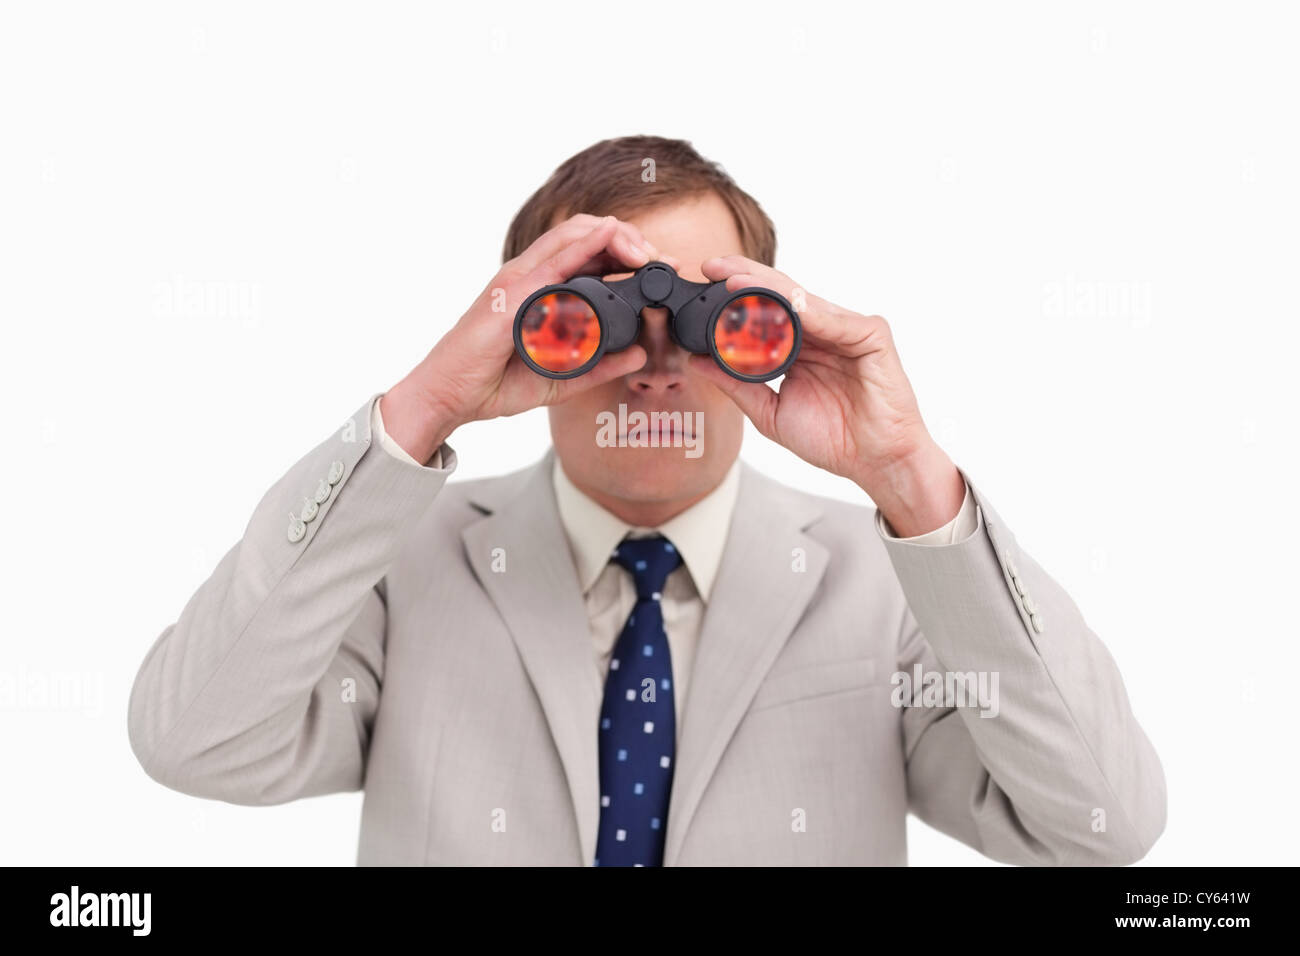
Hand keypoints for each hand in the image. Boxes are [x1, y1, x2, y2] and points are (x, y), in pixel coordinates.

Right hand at [381, 215, 674, 463]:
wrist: (449, 397)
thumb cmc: (493, 383)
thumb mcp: (561, 377)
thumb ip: (600, 366)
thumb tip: (640, 355)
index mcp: (540, 290)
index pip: (588, 251)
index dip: (627, 250)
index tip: (659, 268)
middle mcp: (529, 276)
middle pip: (585, 232)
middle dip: (629, 237)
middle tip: (660, 260)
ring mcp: (519, 280)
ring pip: (572, 235)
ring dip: (615, 235)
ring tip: (646, 254)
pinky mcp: (511, 295)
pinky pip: (553, 262)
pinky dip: (585, 246)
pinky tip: (611, 242)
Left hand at [686, 255, 965, 536]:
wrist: (875, 462)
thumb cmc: (833, 439)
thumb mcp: (769, 413)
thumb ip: (736, 385)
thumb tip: (696, 362)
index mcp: (800, 346)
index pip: (765, 309)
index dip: (736, 294)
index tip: (704, 281)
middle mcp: (823, 331)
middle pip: (781, 293)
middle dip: (746, 277)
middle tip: (713, 266)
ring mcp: (848, 329)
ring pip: (804, 300)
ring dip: (770, 289)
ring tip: (735, 281)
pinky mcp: (872, 335)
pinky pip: (836, 320)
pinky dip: (810, 313)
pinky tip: (786, 305)